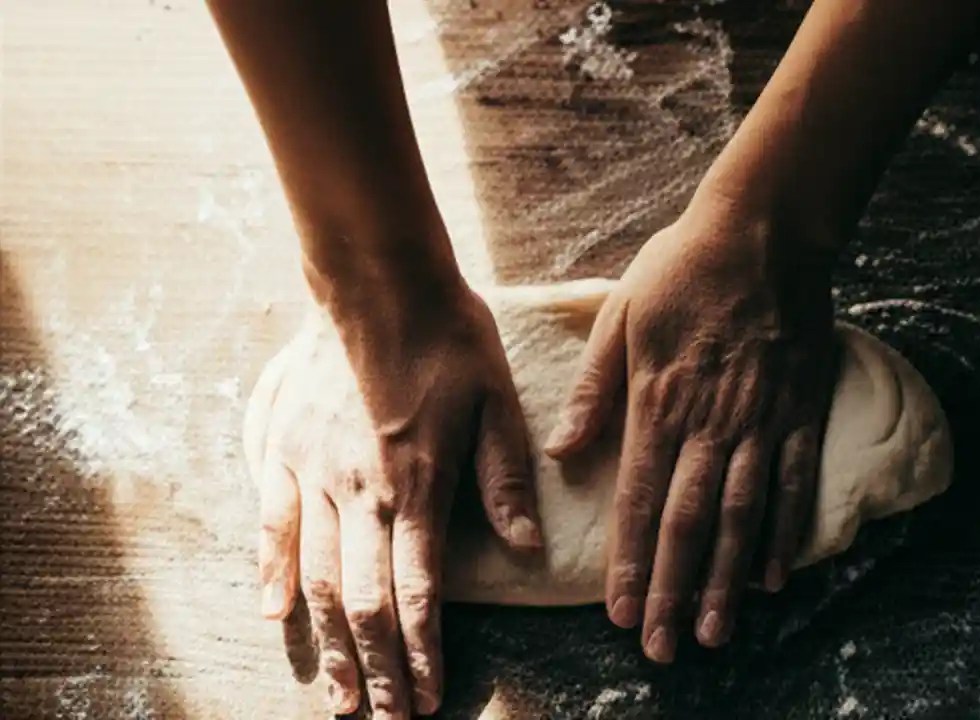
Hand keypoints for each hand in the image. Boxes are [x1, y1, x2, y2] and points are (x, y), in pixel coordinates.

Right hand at [243, 287, 541, 716]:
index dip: (422, 653)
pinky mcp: (280, 449)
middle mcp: (359, 490)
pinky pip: (269, 523)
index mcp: (417, 482)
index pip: (420, 591)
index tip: (426, 699)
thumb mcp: (497, 399)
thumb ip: (504, 477)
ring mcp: (312, 472)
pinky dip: (270, 573)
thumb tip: (527, 546)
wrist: (376, 278)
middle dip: (376, 670)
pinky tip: (274, 613)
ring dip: (327, 642)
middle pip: (365, 601)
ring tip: (335, 696)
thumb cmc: (447, 335)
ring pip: (316, 577)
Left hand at [545, 199, 838, 662]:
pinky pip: (793, 483)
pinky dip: (783, 533)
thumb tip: (561, 450)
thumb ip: (594, 388)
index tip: (617, 611)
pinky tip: (772, 578)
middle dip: (669, 589)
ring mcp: (759, 421)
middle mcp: (708, 422)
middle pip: (686, 520)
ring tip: (713, 633)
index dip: (627, 560)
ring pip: (738, 515)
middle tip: (660, 647)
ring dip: (723, 579)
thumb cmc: (683, 268)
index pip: (637, 497)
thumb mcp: (619, 315)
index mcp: (657, 401)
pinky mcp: (800, 412)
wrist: (764, 230)